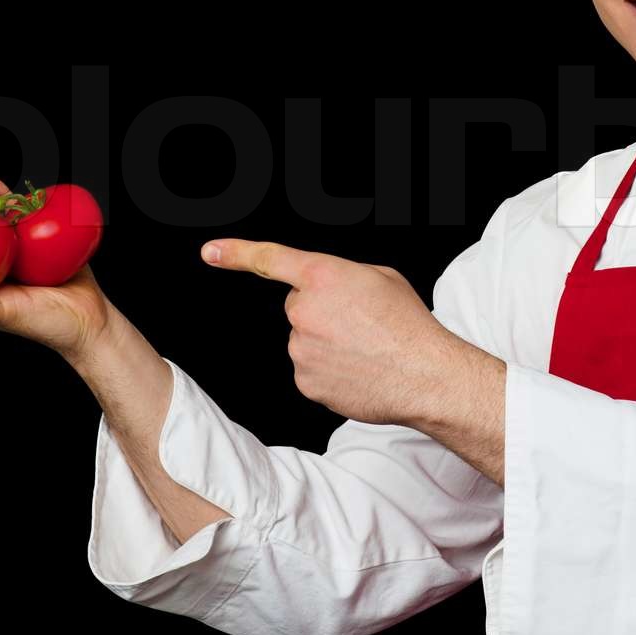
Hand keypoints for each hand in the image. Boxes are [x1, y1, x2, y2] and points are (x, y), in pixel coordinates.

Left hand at [200, 238, 465, 426]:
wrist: (426, 376)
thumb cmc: (410, 325)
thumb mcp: (382, 278)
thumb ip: (342, 276)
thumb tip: (327, 291)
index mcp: (324, 275)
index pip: (270, 259)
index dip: (236, 253)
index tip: (209, 252)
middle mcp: (305, 311)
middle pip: (299, 306)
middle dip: (322, 312)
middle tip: (361, 323)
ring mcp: (301, 350)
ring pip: (305, 341)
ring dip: (328, 343)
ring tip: (365, 350)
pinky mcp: (306, 382)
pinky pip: (310, 370)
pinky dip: (330, 370)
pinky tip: (358, 370)